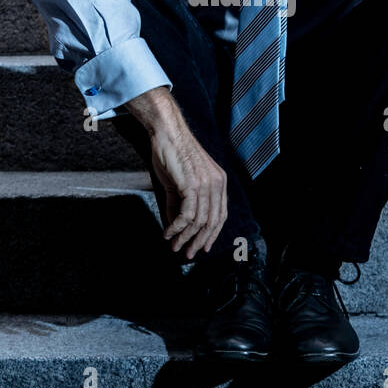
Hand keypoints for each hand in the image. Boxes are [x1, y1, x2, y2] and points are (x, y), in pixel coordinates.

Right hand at [150, 117, 227, 260]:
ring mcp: (206, 185)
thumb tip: (174, 225)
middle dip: (199, 241)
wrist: (167, 133)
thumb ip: (179, 203)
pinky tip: (167, 233)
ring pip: (199, 222)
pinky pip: (186, 216)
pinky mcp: (192, 186)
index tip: (203, 247)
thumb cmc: (172, 154)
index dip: (212, 234)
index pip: (220, 215)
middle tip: (187, 254)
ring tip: (174, 246)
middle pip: (212, 222)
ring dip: (185, 238)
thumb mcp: (180, 182)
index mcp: (219, 182)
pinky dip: (176, 228)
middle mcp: (217, 184)